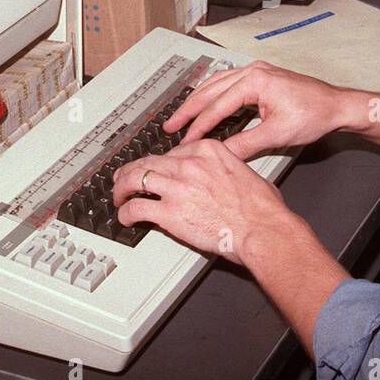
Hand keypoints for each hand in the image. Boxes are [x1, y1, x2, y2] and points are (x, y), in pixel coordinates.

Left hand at [113, 138, 294, 264]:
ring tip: (118, 197)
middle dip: (131, 171)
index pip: (170, 152)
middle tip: (123, 179)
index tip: (154, 170)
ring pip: (135, 180)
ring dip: (121, 189)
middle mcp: (189, 164)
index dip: (158, 164)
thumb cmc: (261, 207)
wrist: (261, 228)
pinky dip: (125, 213)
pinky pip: (136, 208)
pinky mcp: (169, 212)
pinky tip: (125, 218)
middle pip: (147, 162)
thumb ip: (225, 167)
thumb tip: (223, 176)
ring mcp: (177, 187)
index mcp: (207, 150)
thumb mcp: (244, 171)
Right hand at [163, 60, 357, 158]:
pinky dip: (212, 93)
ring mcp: (257, 71)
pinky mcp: (261, 76)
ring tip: (181, 115)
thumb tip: (221, 154)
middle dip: (189, 109)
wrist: (336, 106)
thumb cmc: (314, 115)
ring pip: (216, 83)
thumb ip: (245, 144)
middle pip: (210, 90)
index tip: (185, 141)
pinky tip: (205, 101)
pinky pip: (227, 81)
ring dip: (198, 100)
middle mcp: (253, 71)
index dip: (199, 126)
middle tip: (169, 125)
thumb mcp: (277, 135)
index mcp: (255, 81)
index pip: (217, 107)